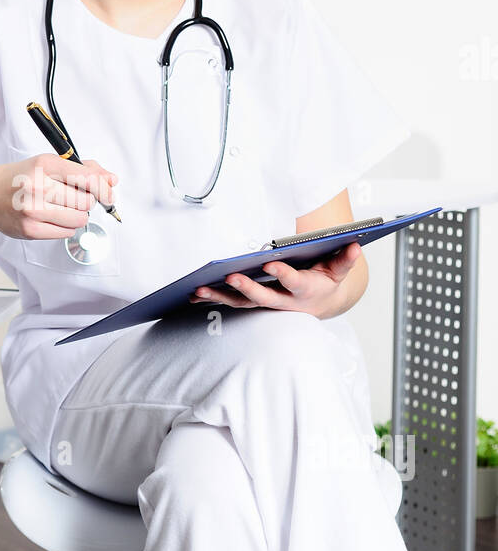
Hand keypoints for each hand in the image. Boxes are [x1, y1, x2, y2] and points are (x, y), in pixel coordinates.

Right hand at [0, 153, 117, 239]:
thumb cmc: (20, 178)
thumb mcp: (49, 163)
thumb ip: (82, 169)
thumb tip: (111, 180)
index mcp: (44, 165)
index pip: (88, 178)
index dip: (104, 187)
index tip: (108, 192)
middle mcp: (38, 186)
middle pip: (86, 201)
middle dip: (86, 200)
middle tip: (74, 197)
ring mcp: (33, 210)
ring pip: (80, 218)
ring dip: (77, 214)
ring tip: (62, 207)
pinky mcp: (31, 230)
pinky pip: (67, 232)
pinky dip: (66, 226)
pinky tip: (53, 217)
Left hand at [188, 242, 362, 317]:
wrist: (321, 303)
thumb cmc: (326, 280)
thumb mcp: (339, 270)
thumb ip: (345, 259)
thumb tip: (354, 245)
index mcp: (305, 291)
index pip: (294, 283)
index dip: (283, 275)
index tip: (271, 264)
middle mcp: (284, 302)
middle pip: (263, 297)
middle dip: (247, 288)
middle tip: (231, 277)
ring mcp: (267, 305)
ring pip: (242, 304)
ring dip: (220, 297)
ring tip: (199, 290)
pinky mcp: (255, 305)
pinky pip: (233, 303)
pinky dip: (214, 299)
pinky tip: (195, 294)